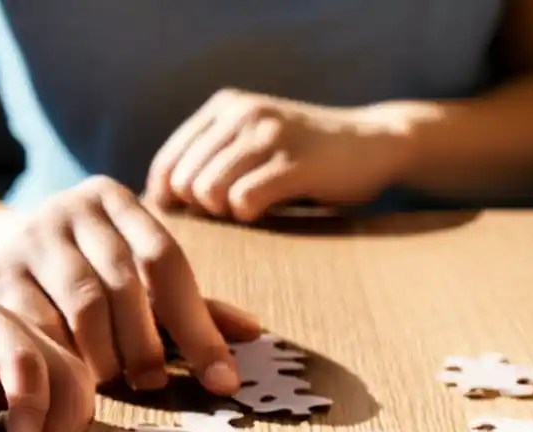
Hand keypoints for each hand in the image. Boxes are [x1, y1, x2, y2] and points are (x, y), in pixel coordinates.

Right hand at [0, 176, 261, 393]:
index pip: (165, 260)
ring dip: (107, 355)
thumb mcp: (135, 277)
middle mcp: (71, 208)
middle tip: (154, 382)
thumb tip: (253, 331)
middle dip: (147, 344)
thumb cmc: (84, 271)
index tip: (222, 378)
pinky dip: (65, 358)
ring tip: (115, 381)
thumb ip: (190, 303)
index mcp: (114, 200)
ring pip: (83, 306)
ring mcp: (29, 237)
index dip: (197, 325)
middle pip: (124, 284)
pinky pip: (39, 326)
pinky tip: (74, 378)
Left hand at [146, 88, 411, 221]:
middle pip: (184, 181)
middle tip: (229, 219)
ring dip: (224, 213)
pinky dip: (249, 215)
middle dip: (200, 211)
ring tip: (250, 210)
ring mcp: (269, 135)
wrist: (375, 143)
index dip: (168, 202)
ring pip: (208, 190)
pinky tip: (267, 210)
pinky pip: (243, 201)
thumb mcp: (253, 142)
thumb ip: (211, 160)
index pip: (167, 163)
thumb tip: (157, 207)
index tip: (189, 224)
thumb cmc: (306, 156)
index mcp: (224, 107)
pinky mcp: (294, 162)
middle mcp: (241, 113)